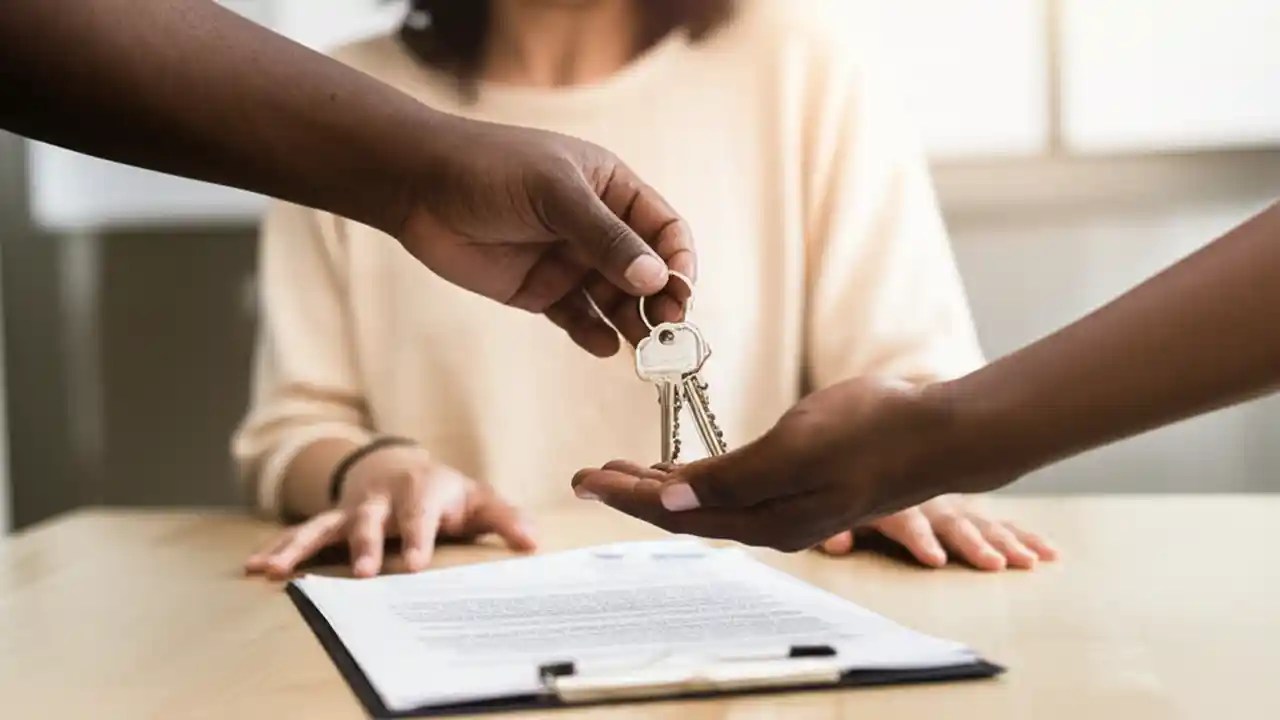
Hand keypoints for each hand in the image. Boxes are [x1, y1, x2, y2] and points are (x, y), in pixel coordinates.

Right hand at [245, 455, 534, 579]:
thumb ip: (504, 519)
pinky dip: (279, 547)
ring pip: (325, 526)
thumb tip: (533, 543)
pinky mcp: (330, 520)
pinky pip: (301, 533)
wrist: (401, 466)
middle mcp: (383, 498)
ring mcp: (352, 509)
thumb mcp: (477, 500)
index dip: (418, 537)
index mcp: (423, 492)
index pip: (422, 515)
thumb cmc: (445, 492)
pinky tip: (257, 566)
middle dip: (365, 545)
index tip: (414, 564)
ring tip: (275, 569)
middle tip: (363, 573)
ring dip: (301, 547)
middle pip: (371, 520)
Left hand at [401, 117, 695, 355]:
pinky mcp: (539, 291)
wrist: (416, 186)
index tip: (681, 292)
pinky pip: (577, 319)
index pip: (664, 230)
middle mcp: (597, 227)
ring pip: (615, 300)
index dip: (678, 261)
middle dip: (660, 302)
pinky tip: (603, 347)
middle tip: (668, 333)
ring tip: (642, 351)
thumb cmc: (489, 169)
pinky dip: (593, 335)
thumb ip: (605, 238)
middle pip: (646, 272)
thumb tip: (656, 279)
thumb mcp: (555, 194)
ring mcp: (569, 261)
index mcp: (611, 189)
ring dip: (632, 324)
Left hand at [571, 377, 1011, 551]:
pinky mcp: (801, 486)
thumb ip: (730, 477)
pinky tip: (686, 466)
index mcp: (764, 519)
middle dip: (634, 494)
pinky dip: (700, 478)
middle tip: (591, 473)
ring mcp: (787, 507)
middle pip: (684, 513)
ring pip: (706, 502)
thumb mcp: (795, 448)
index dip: (627, 497)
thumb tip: (669, 498)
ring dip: (663, 486)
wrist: (938, 432)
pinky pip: (733, 490)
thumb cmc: (871, 432)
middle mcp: (770, 523)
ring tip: (624, 469)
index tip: (585, 477)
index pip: (676, 514)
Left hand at [818, 495, 1057, 570]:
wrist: (876, 437)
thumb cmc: (852, 479)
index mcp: (894, 498)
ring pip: (982, 522)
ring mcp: (952, 503)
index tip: (934, 559)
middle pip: (952, 522)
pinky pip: (1000, 523)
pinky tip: (1048, 554)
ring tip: (1027, 562)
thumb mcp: (839, 501)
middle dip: (971, 543)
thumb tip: (836, 544)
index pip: (905, 519)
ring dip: (1005, 542)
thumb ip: (836, 524)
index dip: (918, 538)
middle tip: (993, 564)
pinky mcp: (969, 509)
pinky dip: (1023, 536)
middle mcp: (928, 499)